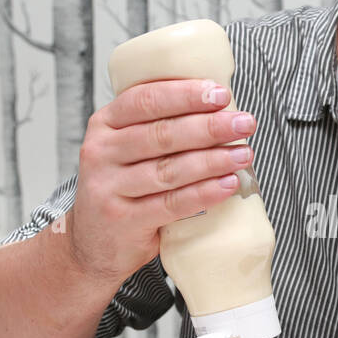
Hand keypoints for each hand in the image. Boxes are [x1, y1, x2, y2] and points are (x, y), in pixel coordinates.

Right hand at [68, 79, 255, 282]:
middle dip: (209, 126)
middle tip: (244, 123)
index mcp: (105, 124)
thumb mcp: (126, 149)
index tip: (220, 93)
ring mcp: (109, 188)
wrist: (93, 244)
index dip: (185, 95)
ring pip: (170, 169)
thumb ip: (157, 127)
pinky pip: (172, 203)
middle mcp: (101, 152)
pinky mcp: (124, 220)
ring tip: (243, 154)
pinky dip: (204, 192)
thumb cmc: (122, 188)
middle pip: (162, 134)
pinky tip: (228, 184)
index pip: (146, 100)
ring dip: (213, 160)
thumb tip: (219, 109)